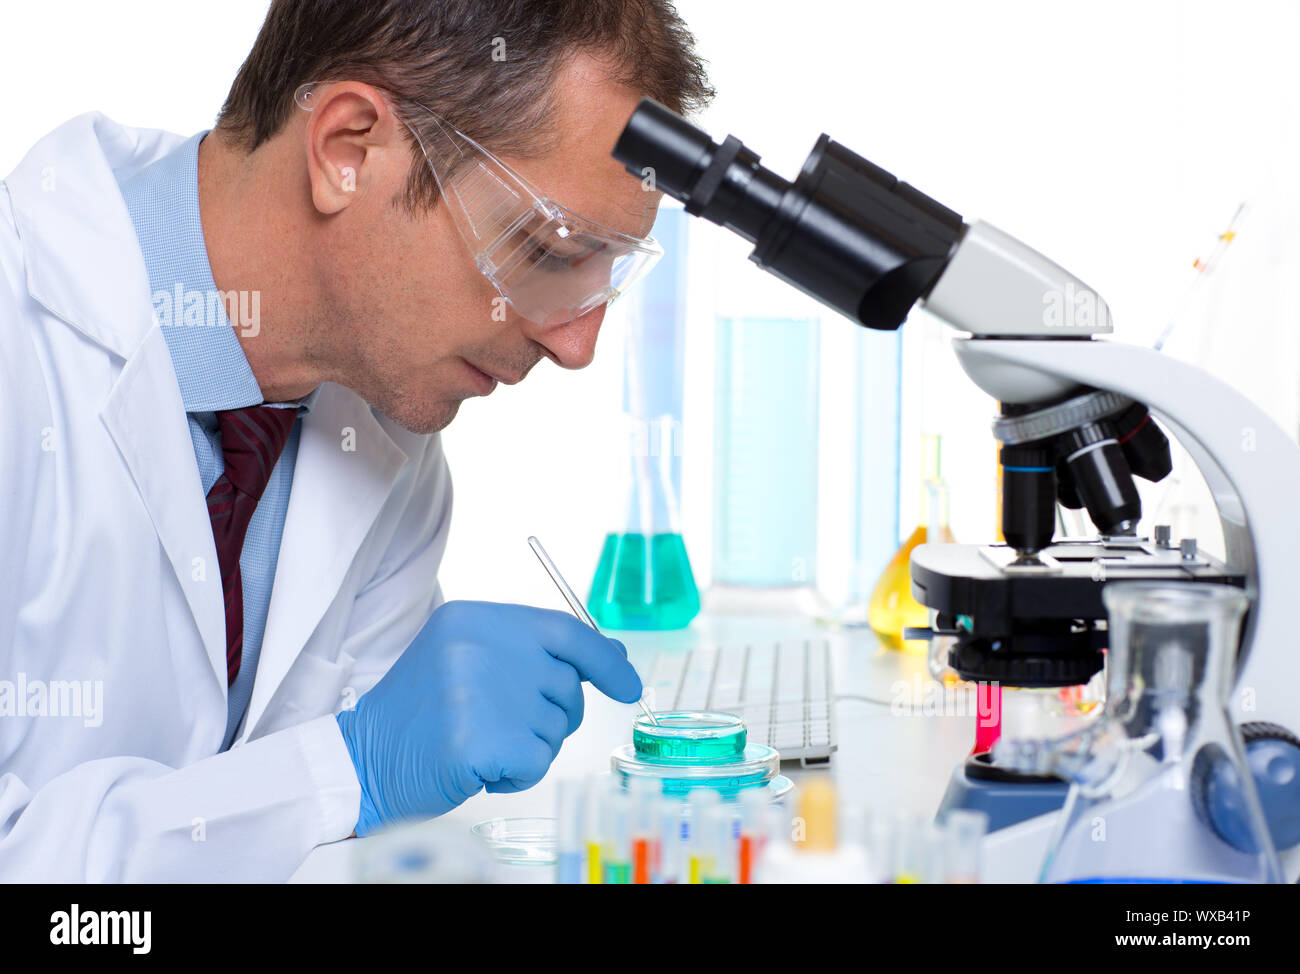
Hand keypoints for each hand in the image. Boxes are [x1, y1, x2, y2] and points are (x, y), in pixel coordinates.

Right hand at [335, 600, 641, 834]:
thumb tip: (616, 658)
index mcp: (475, 618)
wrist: (363, 761)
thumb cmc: (425, 714)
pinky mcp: (479, 741)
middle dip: (555, 716)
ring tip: (484, 743)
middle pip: (566, 684)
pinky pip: (538, 762)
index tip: (629, 682)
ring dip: (532, 746)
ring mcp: (479, 693)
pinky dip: (519, 775)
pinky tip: (481, 769)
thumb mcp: (468, 657)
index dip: (605, 658)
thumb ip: (532, 651)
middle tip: (507, 728)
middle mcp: (480, 646)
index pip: (564, 630)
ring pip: (556, 726)